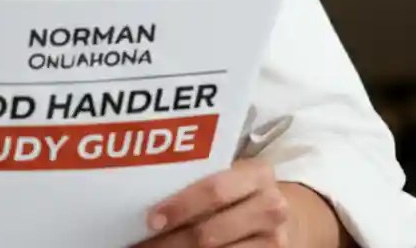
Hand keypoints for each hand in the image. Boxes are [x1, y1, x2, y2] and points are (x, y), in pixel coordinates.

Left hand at [137, 159, 293, 247]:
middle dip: (170, 242)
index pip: (213, 191)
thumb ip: (196, 181)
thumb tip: (141, 197)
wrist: (272, 212)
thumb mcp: (227, 177)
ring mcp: (274, 240)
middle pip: (209, 232)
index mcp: (257, 175)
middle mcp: (271, 207)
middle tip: (142, 246)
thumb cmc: (236, 191)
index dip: (180, 207)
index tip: (151, 220)